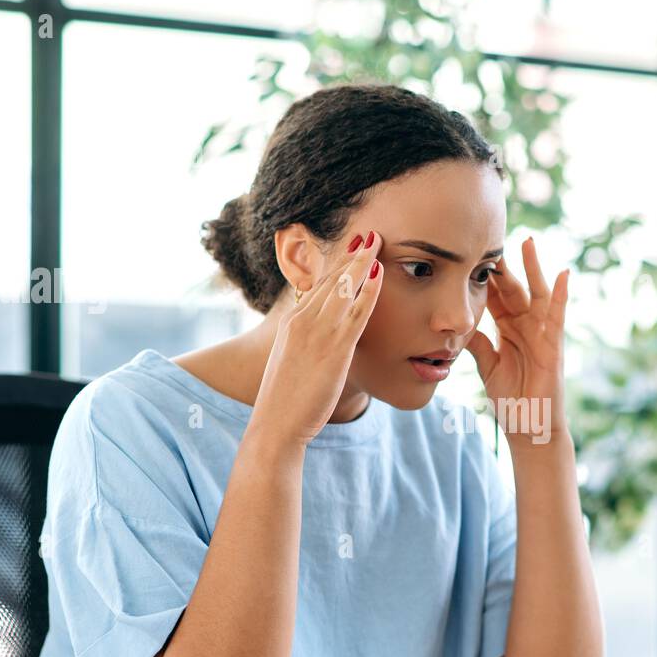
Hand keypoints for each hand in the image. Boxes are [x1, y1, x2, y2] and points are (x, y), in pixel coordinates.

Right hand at [256, 231, 383, 446]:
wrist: (276, 423)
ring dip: (362, 262)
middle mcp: (302, 321)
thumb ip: (308, 345)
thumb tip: (323, 342)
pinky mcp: (333, 349)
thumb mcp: (293, 362)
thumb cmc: (287, 400)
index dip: (337, 265)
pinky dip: (368, 290)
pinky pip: (355, 313)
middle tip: (369, 233)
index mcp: (292, 323)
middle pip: (330, 279)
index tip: (352, 248)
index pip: (318, 285)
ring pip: (342, 288)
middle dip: (351, 255)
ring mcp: (317, 333)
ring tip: (377, 240)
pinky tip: (380, 274)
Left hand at [464, 235, 569, 445]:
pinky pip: (558, 315)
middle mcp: (525, 327)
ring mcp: (541, 334)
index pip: (494, 297)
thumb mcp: (487, 366)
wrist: (528, 427)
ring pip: (536, 294)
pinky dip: (562, 295)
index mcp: (507, 330)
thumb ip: (478, 344)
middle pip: (513, 289)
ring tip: (528, 242)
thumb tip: (460, 324)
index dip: (484, 277)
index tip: (470, 253)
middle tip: (492, 238)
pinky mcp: (554, 345)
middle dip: (504, 266)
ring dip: (533, 268)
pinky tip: (564, 273)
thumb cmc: (511, 399)